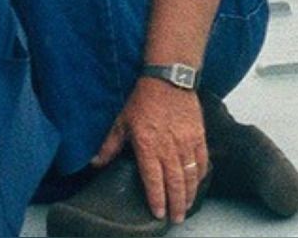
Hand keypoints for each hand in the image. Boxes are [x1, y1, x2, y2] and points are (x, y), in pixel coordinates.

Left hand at [92, 77, 207, 222]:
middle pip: (175, 182)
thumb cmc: (144, 100)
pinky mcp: (198, 135)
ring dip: (189, 193)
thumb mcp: (121, 122)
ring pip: (191, 174)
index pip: (153, 180)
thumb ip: (109, 146)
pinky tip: (198, 183)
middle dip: (176, 204)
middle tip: (176, 218)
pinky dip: (201, 174)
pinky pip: (202, 159)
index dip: (157, 199)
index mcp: (148, 146)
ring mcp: (186, 142)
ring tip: (187, 206)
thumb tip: (95, 163)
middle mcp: (168, 148)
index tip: (158, 214)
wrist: (169, 80)